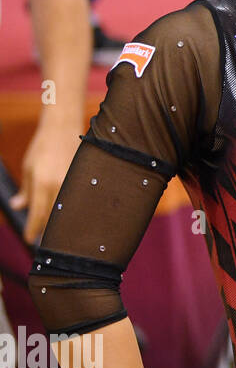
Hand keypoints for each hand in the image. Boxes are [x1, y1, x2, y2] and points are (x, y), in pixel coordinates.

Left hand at [13, 119, 82, 243]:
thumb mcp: (28, 168)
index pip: (37, 214)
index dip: (32, 229)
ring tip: (55, 229)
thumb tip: (17, 206)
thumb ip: (25, 190)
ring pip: (67, 211)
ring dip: (59, 221)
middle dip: (46, 229)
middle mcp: (60, 186)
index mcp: (43, 183)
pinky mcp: (86, 181)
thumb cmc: (43, 147)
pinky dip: (71, 209)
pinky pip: (77, 201)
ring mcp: (75, 184)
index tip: (29, 239)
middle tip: (42, 238)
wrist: (64, 129)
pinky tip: (69, 213)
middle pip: (53, 217)